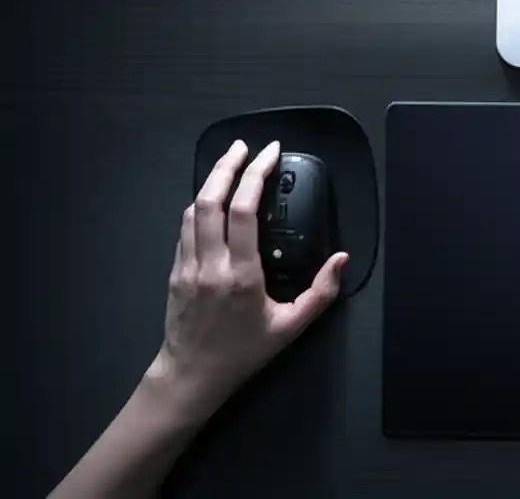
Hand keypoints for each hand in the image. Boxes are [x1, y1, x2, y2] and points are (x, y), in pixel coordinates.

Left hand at [149, 140, 347, 417]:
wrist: (191, 375)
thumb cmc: (245, 352)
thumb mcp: (291, 327)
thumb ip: (321, 293)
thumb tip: (342, 258)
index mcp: (241, 274)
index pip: (244, 211)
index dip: (256, 175)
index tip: (270, 153)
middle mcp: (210, 264)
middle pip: (211, 199)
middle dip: (228, 166)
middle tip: (245, 146)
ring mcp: (187, 265)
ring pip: (193, 209)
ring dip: (211, 181)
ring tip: (230, 163)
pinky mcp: (175, 270)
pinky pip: (186, 227)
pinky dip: (200, 205)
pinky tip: (213, 198)